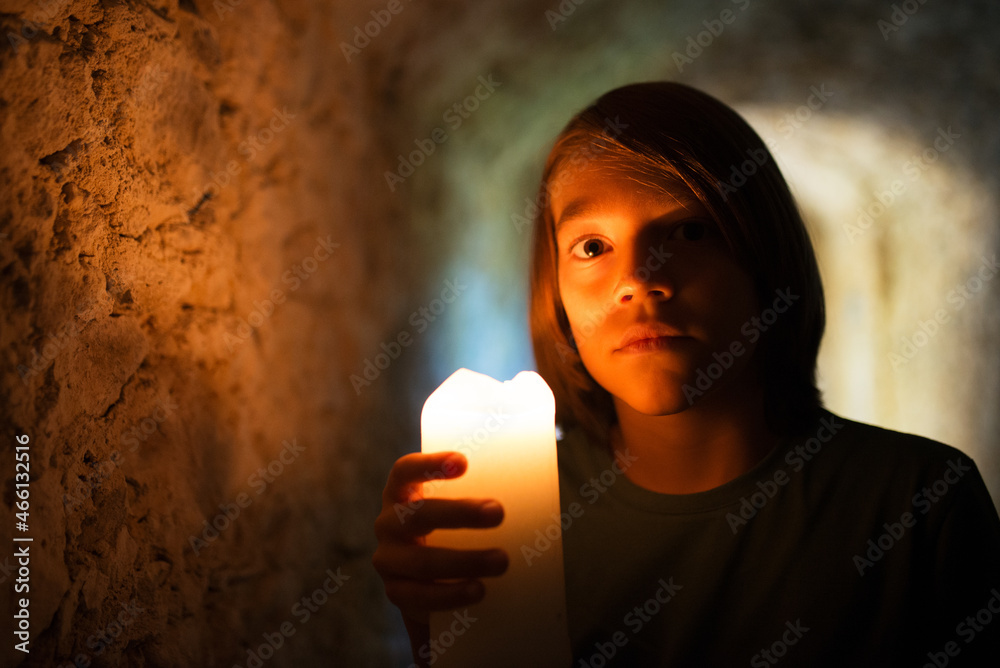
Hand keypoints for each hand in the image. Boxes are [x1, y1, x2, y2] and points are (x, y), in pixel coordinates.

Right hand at [372, 451, 507, 659]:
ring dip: (464, 560)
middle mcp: (389, 523)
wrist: (425, 581)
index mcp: (401, 493)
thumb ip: (479, 496)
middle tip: (498, 512)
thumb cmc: (449, 532)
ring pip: (422, 560)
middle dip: (460, 512)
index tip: (463, 463)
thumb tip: (539, 484)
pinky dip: (450, 594)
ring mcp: (388, 560)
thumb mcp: (455, 511)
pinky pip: (420, 596)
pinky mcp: (395, 592)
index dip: (430, 465)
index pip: (406, 470)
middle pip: (419, 514)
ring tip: (501, 561)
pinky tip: (477, 590)